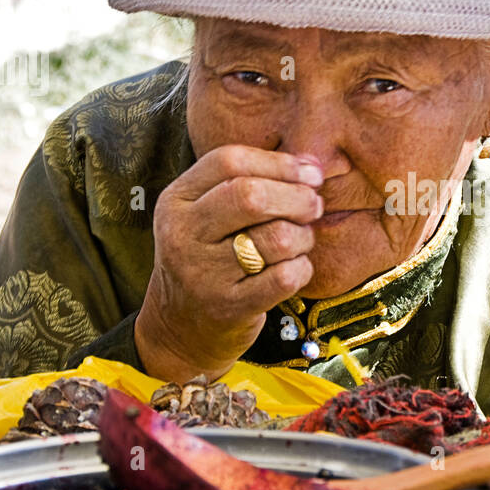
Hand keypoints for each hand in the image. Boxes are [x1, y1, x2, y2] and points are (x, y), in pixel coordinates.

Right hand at [135, 146, 323, 381]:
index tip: (309, 172)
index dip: (278, 162)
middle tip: (313, 205)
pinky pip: (285, 277)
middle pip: (252, 196)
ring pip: (277, 238)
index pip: (228, 161)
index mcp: (176, 201)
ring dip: (303, 236)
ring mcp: (203, 273)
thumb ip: (249, 183)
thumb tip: (310, 165)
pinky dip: (302, 268)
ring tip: (302, 240)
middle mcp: (183, 234)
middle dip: (296, 197)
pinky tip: (296, 268)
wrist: (180, 328)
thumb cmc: (208, 259)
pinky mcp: (229, 307)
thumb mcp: (206, 215)